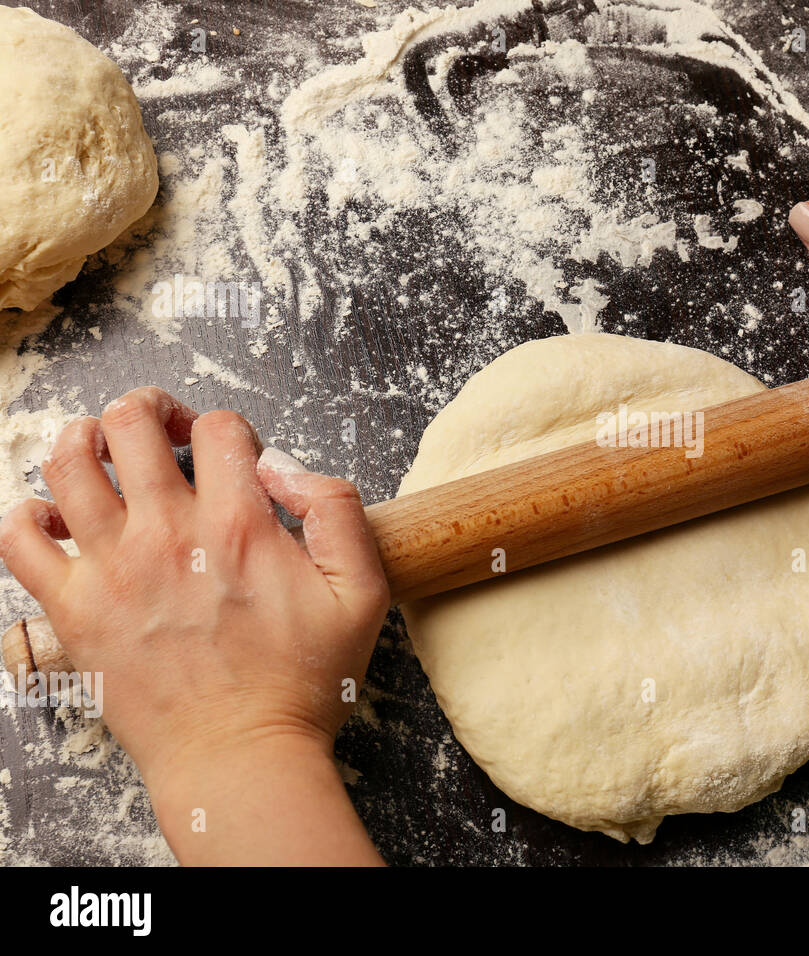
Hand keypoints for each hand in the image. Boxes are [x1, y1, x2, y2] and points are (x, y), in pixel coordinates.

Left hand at [0, 387, 388, 862]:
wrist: (241, 755)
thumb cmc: (301, 682)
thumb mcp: (362, 592)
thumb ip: (337, 511)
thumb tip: (285, 469)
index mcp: (238, 525)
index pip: (220, 428)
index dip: (231, 430)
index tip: (235, 460)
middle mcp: (167, 534)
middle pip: (130, 423)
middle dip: (150, 409)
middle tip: (165, 431)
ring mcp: (111, 569)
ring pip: (66, 462)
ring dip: (84, 440)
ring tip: (104, 454)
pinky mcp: (73, 610)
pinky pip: (18, 538)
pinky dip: (29, 515)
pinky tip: (59, 520)